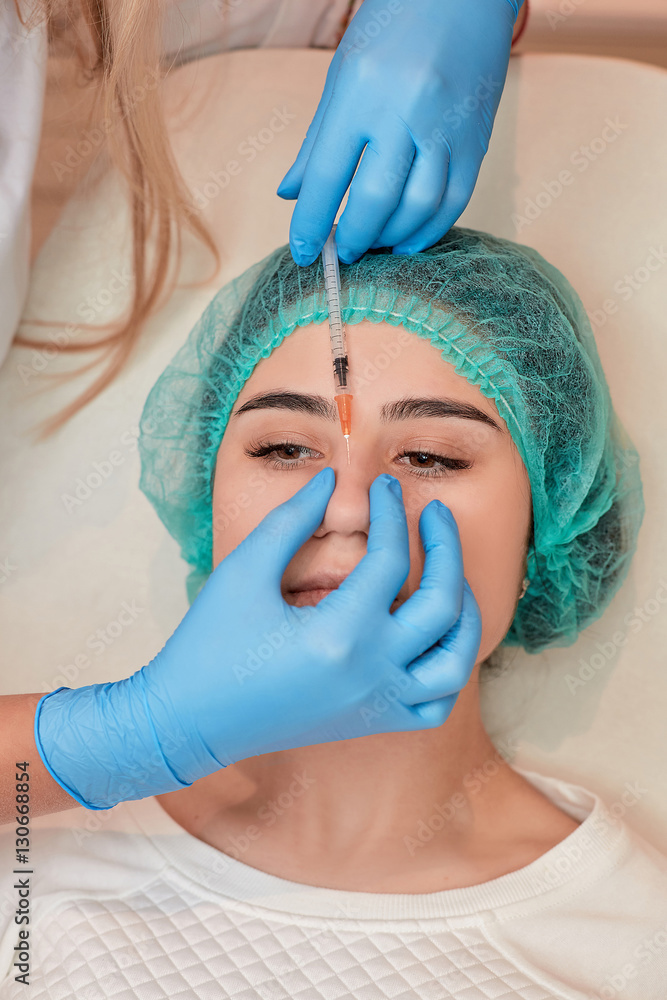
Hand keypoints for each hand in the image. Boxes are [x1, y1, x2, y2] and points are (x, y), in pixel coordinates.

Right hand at [35, 469, 481, 808]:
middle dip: (447, 547)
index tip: (384, 486)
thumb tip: (331, 482)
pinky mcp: (372, 722)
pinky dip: (449, 670)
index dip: (391, 512)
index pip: (390, 558)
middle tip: (435, 513)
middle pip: (443, 603)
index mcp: (339, 634)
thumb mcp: (244, 572)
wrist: (189, 721)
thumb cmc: (209, 644)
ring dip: (464, 612)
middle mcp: (371, 673)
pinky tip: (431, 637)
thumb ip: (292, 521)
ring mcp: (377, 704)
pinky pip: (436, 704)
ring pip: (456, 661)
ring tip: (451, 576)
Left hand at [277, 0, 521, 264]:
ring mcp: (446, 127)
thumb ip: (317, 141)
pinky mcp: (476, 139)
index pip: (327, 176)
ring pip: (419, 206)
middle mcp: (405, 111)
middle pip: (376, 199)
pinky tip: (409, 240)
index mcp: (361, 93)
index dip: (311, 223)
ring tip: (376, 246)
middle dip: (355, 238)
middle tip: (343, 253)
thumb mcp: (343, 75)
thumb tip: (290, 195)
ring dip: (393, 238)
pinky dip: (430, 230)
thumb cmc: (392, 27)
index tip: (303, 253)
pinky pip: (455, 200)